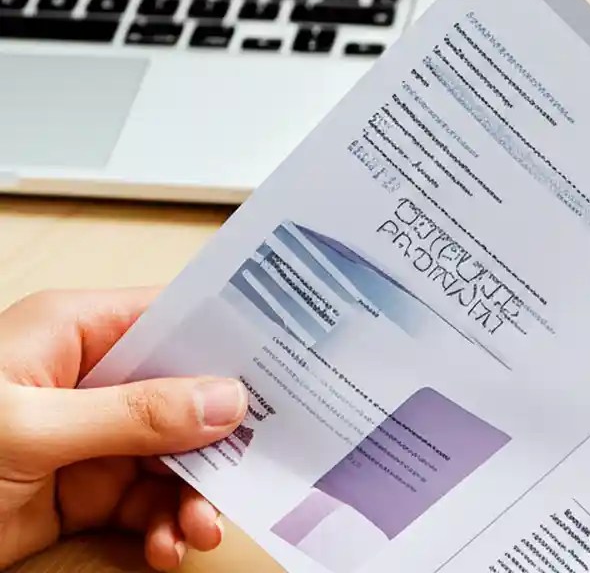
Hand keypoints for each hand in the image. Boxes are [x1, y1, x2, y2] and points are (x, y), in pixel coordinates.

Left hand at [0, 288, 247, 570]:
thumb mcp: (30, 429)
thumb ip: (132, 414)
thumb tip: (221, 399)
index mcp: (71, 333)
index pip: (172, 316)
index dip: (231, 336)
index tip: (286, 362)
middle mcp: (86, 380)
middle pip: (185, 396)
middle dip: (220, 439)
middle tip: (255, 465)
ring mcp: (87, 439)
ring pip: (173, 459)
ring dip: (195, 495)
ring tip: (201, 527)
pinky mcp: (80, 493)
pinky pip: (146, 505)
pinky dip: (164, 528)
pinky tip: (167, 545)